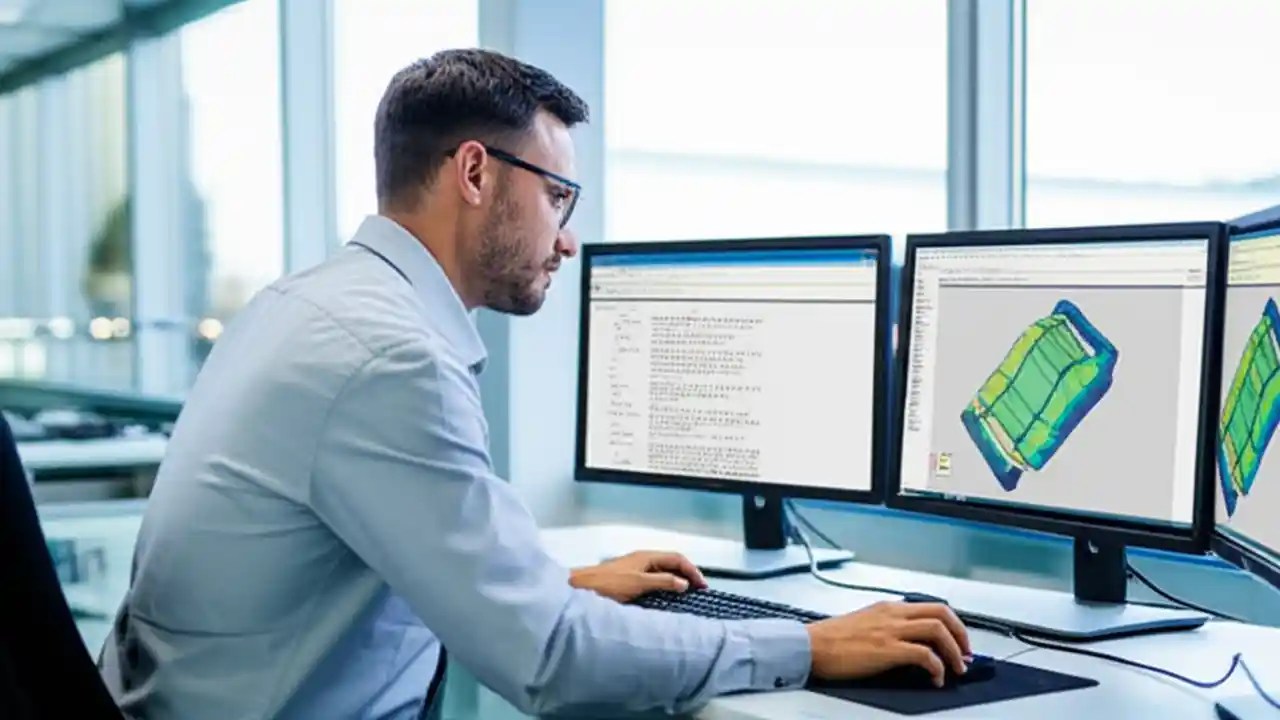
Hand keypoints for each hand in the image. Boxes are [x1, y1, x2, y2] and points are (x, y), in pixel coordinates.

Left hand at [569, 550, 708, 602]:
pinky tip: (666, 599)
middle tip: (698, 590)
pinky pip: (654, 580)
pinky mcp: (630, 580)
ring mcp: (636, 569)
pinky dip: (665, 587)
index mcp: (647, 556)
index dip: (692, 570)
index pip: (677, 558)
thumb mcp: (639, 583)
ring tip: (686, 596)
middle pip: (671, 564)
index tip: (702, 585)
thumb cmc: (609, 583)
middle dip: (687, 575)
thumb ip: (663, 582)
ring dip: (676, 582)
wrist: (582, 588)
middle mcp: (643, 560)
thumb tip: (684, 583)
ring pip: (663, 572)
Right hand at [805, 601, 971, 687]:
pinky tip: (935, 678)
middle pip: (942, 613)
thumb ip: (887, 626)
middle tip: (965, 655)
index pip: (932, 606)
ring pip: (938, 630)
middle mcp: (893, 614)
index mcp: (888, 607)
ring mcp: (891, 630)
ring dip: (954, 651)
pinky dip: (937, 667)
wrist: (811, 646)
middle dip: (961, 634)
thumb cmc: (831, 639)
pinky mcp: (887, 649)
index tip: (958, 641)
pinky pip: (924, 654)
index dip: (953, 624)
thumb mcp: (864, 622)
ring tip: (957, 669)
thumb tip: (908, 642)